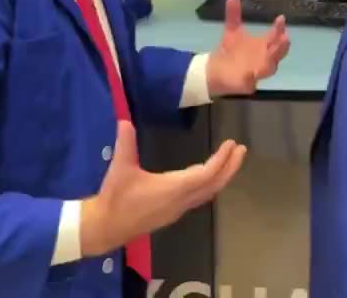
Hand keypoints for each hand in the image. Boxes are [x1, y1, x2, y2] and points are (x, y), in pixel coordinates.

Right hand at [80, 120, 245, 256]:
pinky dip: (209, 183)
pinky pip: (199, 197)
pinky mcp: (171, 212)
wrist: (105, 227)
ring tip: (230, 160)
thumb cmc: (115, 197)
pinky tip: (208, 175)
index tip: (232, 145)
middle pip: (213, 186)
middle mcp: (180, 201)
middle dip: (229, 168)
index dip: (221, 161)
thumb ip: (125, 143)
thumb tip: (124, 119)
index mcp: (172, 189)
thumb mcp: (120, 168)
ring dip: (221, 176)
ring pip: (207, 193)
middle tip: (241, 150)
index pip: (205, 175)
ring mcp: (177, 209)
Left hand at [206, 0, 289, 97]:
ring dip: (272, 61)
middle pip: (277, 53)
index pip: (275, 36)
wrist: (215, 70)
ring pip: (269, 68)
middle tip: (285, 37)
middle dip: (282, 46)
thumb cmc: (229, 50)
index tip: (281, 18)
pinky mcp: (246, 84)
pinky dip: (252, 78)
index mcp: (262, 45)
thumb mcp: (232, 30)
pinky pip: (251, 82)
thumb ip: (233, 14)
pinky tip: (251, 73)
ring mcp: (256, 71)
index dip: (279, 29)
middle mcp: (263, 58)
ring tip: (272, 53)